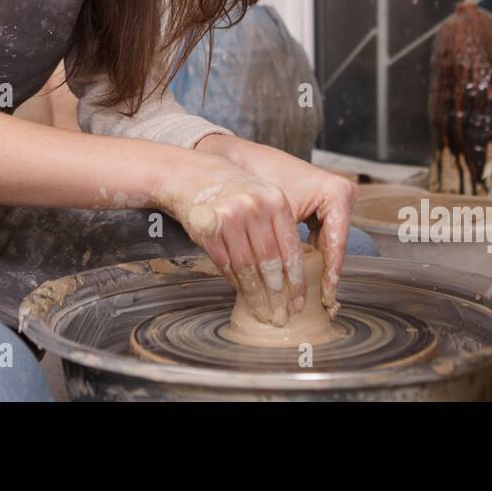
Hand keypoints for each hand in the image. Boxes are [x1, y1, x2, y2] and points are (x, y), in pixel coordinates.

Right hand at [151, 153, 308, 327]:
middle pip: (271, 264)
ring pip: (248, 269)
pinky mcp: (208, 229)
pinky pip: (226, 265)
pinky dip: (236, 283)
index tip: (299, 301)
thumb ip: (278, 227)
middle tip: (282, 316)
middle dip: (278, 295)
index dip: (296, 282)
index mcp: (276, 201)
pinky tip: (243, 294)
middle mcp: (254, 208)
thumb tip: (294, 272)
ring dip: (257, 296)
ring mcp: (230, 218)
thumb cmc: (232, 190)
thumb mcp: (263, 197)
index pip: (291, 250)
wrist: (192, 175)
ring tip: (264, 313)